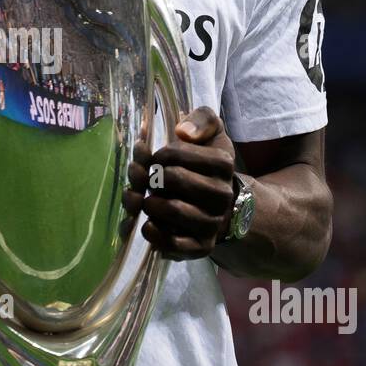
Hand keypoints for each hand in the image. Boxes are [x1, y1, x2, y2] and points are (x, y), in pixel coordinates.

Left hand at [123, 106, 235, 260]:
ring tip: (140, 197)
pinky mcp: (202, 246)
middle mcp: (221, 194)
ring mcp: (212, 222)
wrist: (224, 204)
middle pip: (172, 179)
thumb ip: (203, 119)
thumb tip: (182, 131)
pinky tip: (146, 224)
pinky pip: (175, 244)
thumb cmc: (207, 165)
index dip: (157, 154)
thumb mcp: (212, 134)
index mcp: (223, 163)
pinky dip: (154, 234)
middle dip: (147, 176)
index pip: (176, 154)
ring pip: (172, 210)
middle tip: (142, 177)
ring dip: (146, 202)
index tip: (154, 158)